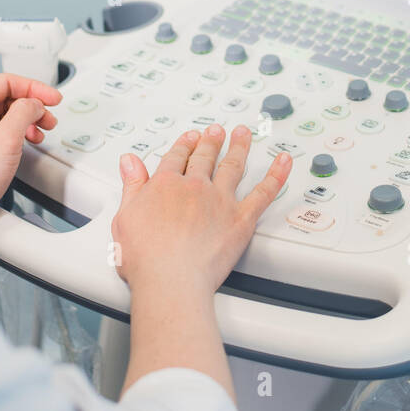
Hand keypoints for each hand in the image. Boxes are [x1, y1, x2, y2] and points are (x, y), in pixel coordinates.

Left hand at [0, 74, 61, 233]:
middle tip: (49, 118)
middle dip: (32, 107)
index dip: (34, 88)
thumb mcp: (7, 139)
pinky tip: (25, 144)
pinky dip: (15, 134)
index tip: (52, 98)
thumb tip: (34, 103)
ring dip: (25, 121)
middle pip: (5, 98)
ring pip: (2, 116)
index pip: (7, 82)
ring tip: (40, 133)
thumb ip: (24, 112)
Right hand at [111, 124, 291, 294]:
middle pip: (204, 157)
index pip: (176, 158)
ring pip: (232, 165)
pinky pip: (264, 192)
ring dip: (239, 146)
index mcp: (166, 184)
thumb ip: (132, 185)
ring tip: (243, 134)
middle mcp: (194, 186)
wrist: (170, 279)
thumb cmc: (145, 257)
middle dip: (210, 141)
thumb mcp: (125, 216)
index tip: (189, 138)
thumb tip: (130, 162)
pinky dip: (276, 175)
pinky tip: (283, 162)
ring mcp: (220, 200)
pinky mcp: (241, 218)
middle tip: (216, 131)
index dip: (183, 145)